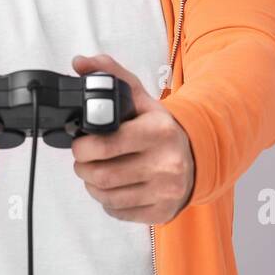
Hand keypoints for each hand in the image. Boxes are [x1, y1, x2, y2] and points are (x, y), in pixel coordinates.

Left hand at [68, 53, 194, 223]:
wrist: (195, 157)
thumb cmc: (160, 128)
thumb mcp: (139, 98)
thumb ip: (110, 76)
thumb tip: (79, 63)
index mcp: (159, 131)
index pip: (106, 144)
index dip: (83, 147)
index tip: (80, 143)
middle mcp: (166, 163)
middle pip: (103, 175)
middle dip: (83, 167)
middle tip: (83, 160)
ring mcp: (165, 191)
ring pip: (108, 196)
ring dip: (92, 185)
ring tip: (95, 173)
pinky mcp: (162, 211)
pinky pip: (119, 212)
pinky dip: (107, 201)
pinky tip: (113, 188)